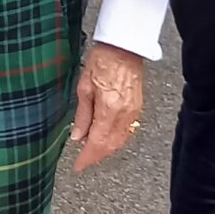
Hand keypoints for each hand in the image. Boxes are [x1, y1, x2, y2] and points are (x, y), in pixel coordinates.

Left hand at [69, 41, 144, 173]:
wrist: (123, 47)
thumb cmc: (102, 60)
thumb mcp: (83, 87)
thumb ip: (81, 115)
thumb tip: (77, 136)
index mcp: (108, 109)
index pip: (97, 143)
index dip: (87, 158)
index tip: (78, 166)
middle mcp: (123, 114)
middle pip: (110, 146)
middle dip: (96, 156)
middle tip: (83, 159)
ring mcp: (133, 111)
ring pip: (119, 141)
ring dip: (105, 149)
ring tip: (91, 148)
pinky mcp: (137, 107)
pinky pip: (126, 131)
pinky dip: (115, 138)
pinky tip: (106, 136)